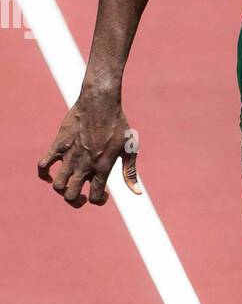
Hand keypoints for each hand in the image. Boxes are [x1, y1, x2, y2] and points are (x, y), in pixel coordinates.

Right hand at [37, 91, 141, 207]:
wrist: (100, 102)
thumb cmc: (118, 124)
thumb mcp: (129, 149)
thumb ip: (130, 173)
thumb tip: (137, 193)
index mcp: (102, 167)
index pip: (95, 197)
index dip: (98, 201)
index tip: (103, 194)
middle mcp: (84, 165)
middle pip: (71, 196)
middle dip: (76, 201)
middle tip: (83, 195)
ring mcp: (69, 156)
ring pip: (58, 185)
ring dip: (62, 190)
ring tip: (69, 186)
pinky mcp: (58, 145)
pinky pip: (43, 165)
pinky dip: (44, 174)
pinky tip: (50, 175)